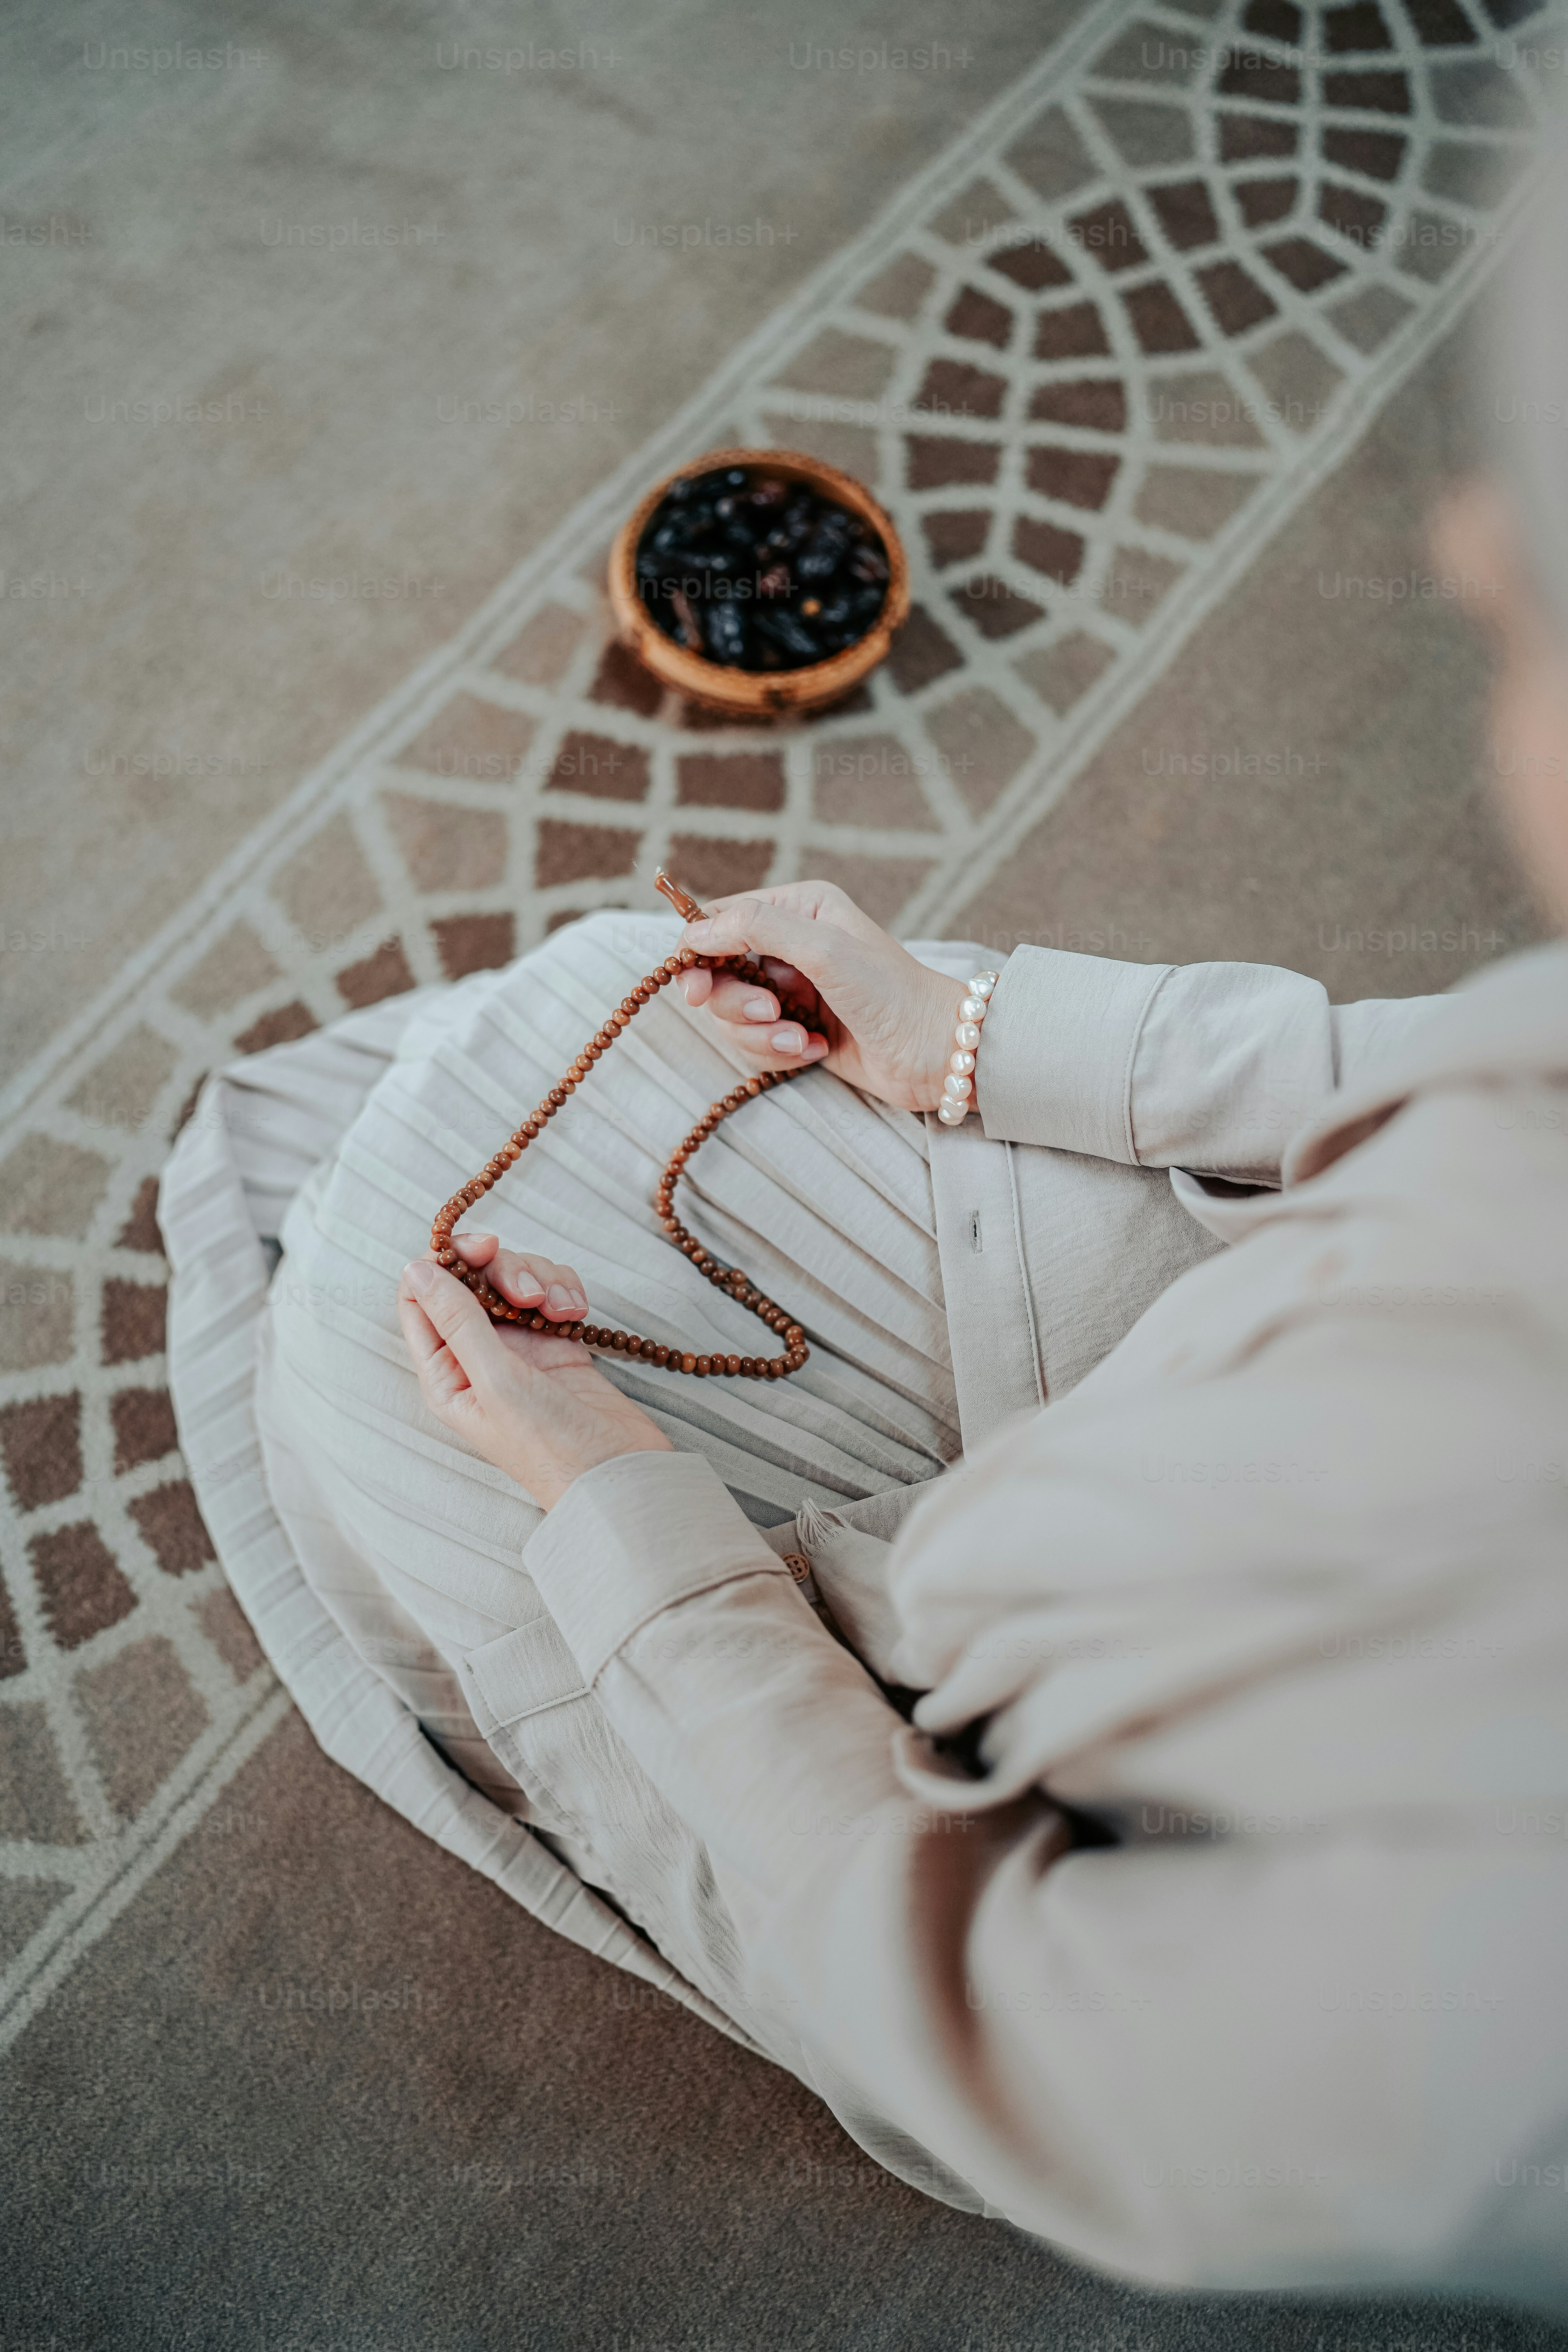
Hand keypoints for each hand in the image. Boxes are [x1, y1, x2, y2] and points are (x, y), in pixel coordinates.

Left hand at [396, 1234, 670, 1510]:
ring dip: (541, 1280)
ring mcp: (518, 1348)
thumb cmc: (550, 1445)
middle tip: (530, 1294)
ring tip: (562, 1312)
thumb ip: (458, 1319)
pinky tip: (577, 1315)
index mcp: (444, 1372)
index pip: (421, 1297)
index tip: (484, 1249)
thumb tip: (417, 1267)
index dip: (447, 1261)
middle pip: (472, 1278)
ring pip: (515, 1280)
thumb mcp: (496, 1380)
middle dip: (505, 1270)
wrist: (620, 1475)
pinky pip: (552, 1293)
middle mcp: (475, 1356)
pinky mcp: (557, 1343)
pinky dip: (565, 1292)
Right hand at [676, 879, 963, 1112]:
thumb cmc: (891, 993)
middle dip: (737, 1003)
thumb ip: (757, 928)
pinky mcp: (797, 1027)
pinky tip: (814, 1050)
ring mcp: (793, 987)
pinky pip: (757, 1042)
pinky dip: (780, 1052)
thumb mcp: (824, 949)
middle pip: (717, 972)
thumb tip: (695, 933)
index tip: (694, 988)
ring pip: (734, 1014)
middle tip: (771, 1015)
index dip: (697, 954)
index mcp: (799, 907)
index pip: (720, 919)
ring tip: (803, 1040)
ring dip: (761, 1035)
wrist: (936, 1052)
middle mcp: (791, 942)